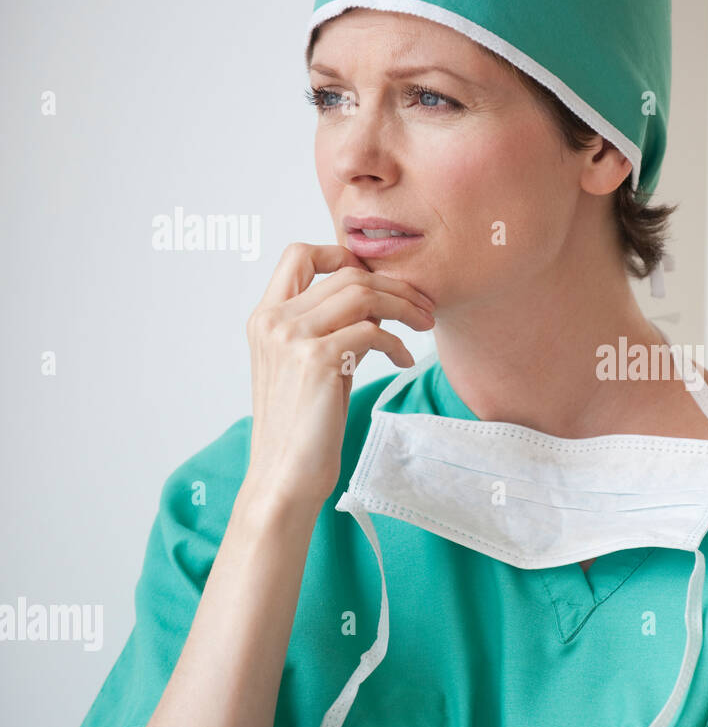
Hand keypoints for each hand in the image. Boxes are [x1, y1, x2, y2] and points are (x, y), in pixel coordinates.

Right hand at [244, 243, 434, 503]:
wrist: (285, 474)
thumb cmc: (303, 425)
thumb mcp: (310, 365)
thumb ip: (330, 328)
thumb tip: (376, 303)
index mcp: (265, 317)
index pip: (298, 255)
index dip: (342, 252)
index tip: (377, 276)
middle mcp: (274, 321)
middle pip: (346, 274)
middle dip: (394, 286)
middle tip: (423, 306)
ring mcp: (293, 338)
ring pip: (363, 294)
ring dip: (403, 307)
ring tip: (423, 325)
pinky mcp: (318, 360)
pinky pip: (372, 331)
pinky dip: (396, 342)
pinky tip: (403, 359)